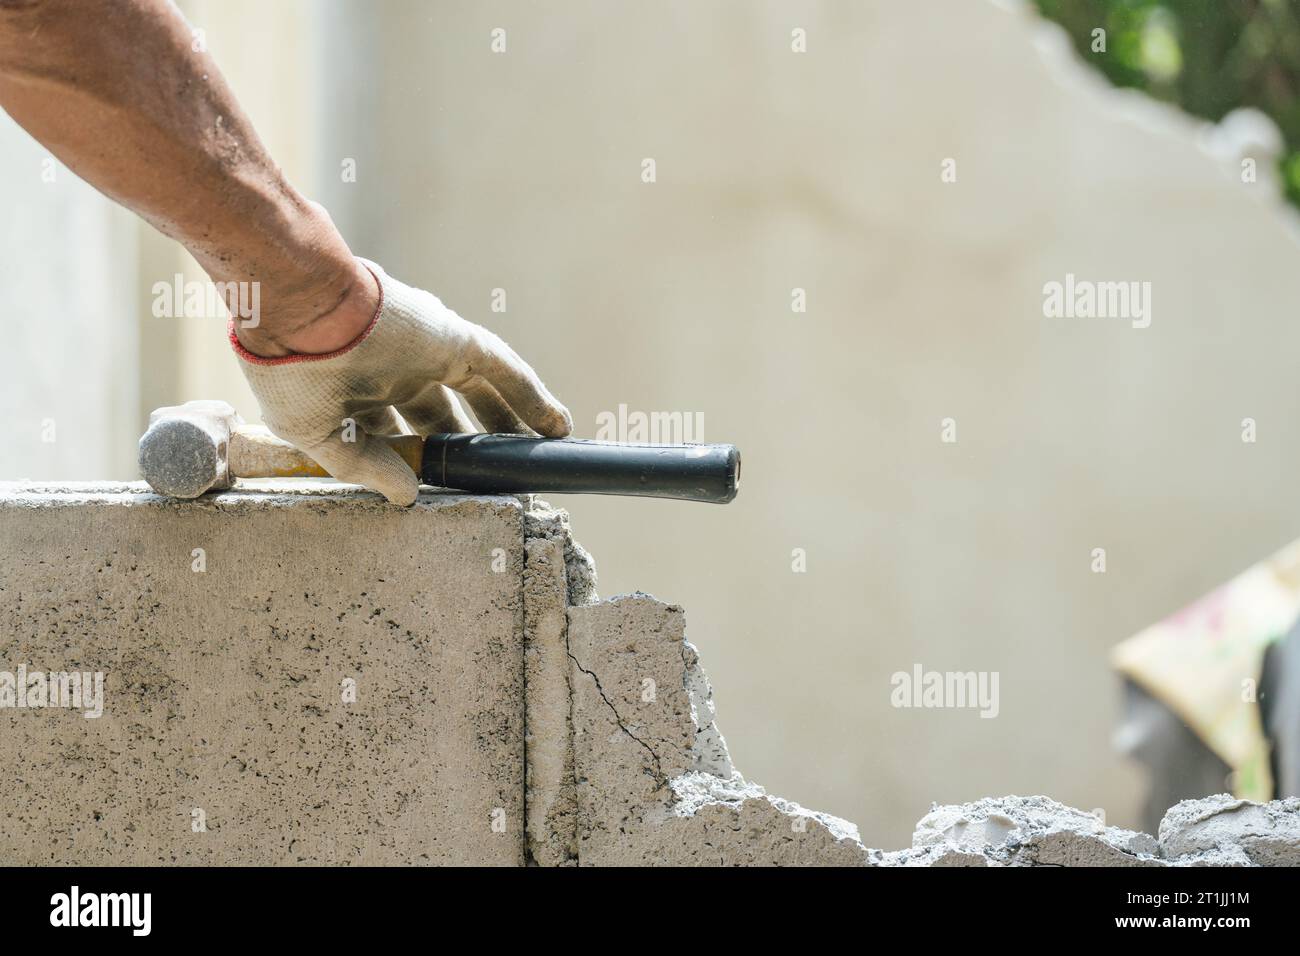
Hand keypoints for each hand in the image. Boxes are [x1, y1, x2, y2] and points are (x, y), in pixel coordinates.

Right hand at [232, 259, 571, 504]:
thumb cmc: (288, 366)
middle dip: (470, 440)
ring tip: (538, 452)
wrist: (295, 304)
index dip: (420, 455)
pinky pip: (502, 367)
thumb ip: (366, 465)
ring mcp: (426, 351)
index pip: (399, 429)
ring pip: (482, 389)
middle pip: (445, 411)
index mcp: (354, 390)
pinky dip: (531, 394)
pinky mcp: (451, 337)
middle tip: (494, 472)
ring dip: (512, 419)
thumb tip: (407, 496)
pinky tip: (556, 424)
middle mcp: (394, 369)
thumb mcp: (317, 432)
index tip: (439, 482)